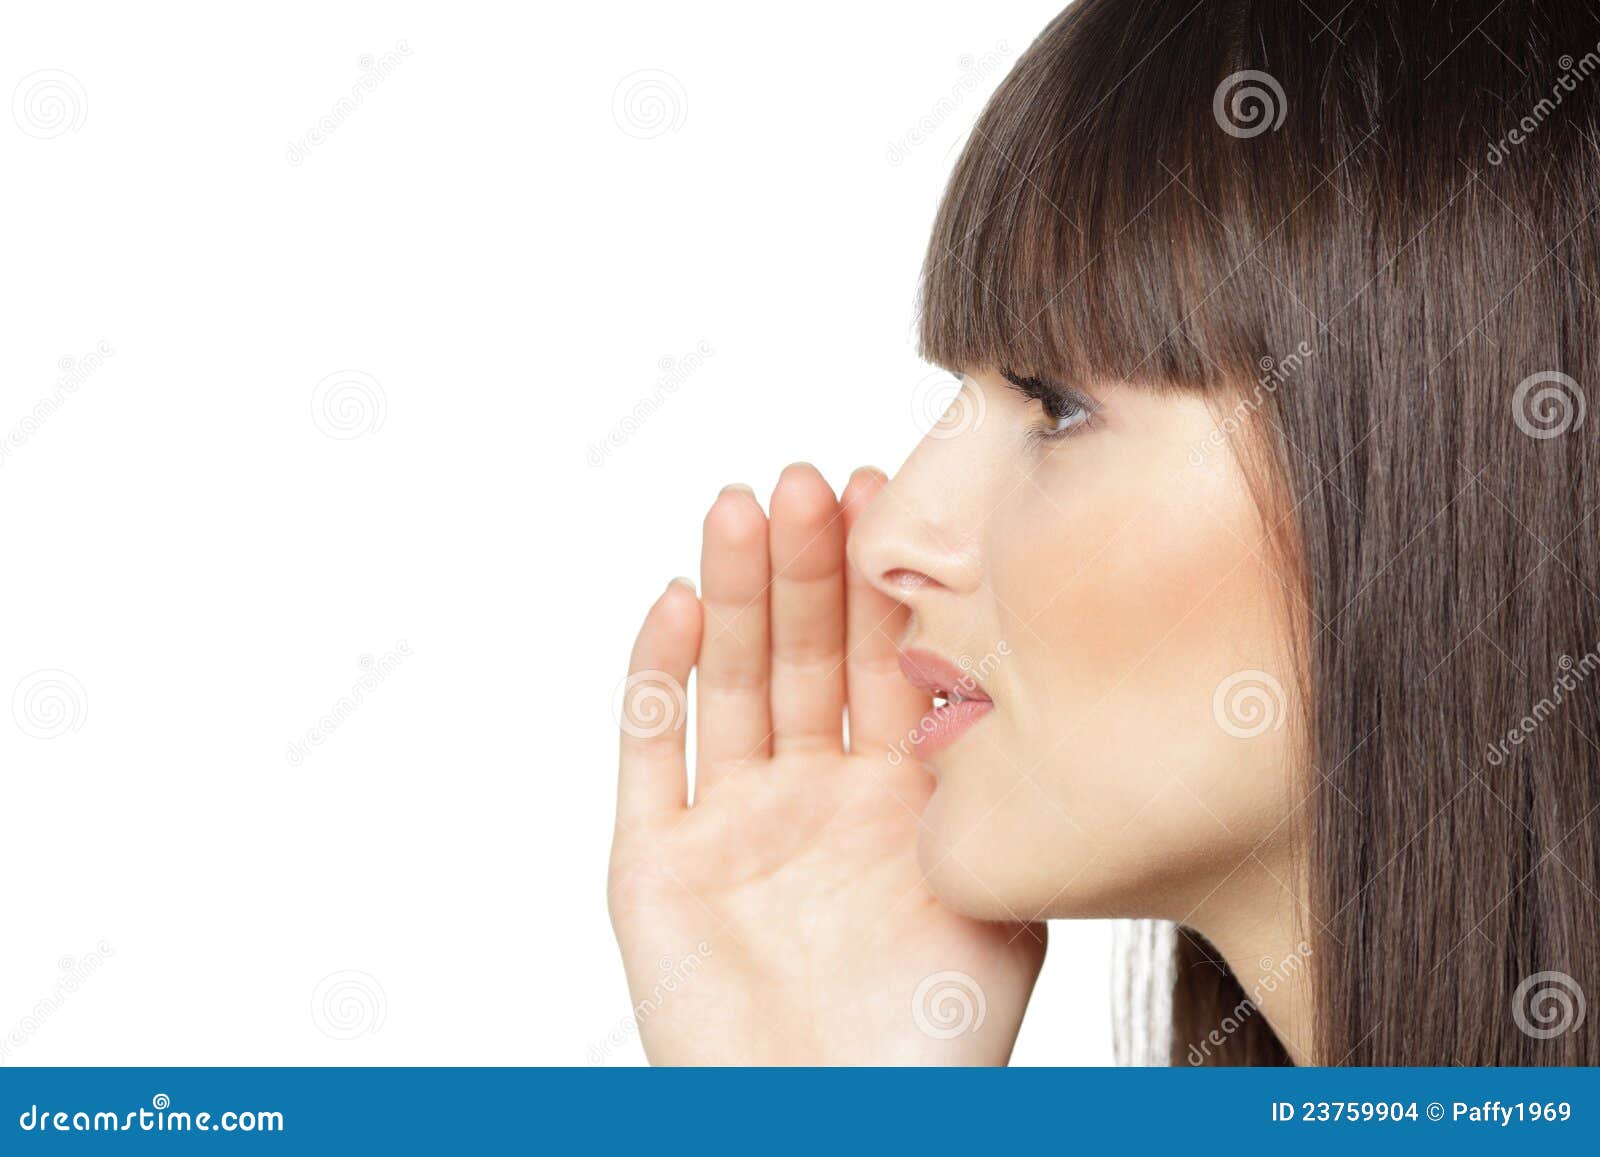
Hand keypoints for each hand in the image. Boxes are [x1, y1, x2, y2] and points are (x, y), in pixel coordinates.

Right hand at [606, 463, 1045, 1064]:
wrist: (837, 1130)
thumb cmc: (931, 1042)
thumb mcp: (998, 897)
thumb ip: (995, 789)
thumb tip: (1013, 663)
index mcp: (890, 795)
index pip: (882, 661)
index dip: (880, 581)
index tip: (885, 491)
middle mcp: (809, 794)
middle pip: (803, 655)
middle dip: (806, 568)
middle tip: (807, 482)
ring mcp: (730, 823)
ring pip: (730, 683)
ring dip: (734, 595)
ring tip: (741, 507)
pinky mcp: (657, 862)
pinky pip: (654, 752)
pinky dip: (660, 677)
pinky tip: (679, 604)